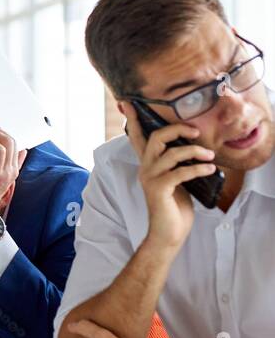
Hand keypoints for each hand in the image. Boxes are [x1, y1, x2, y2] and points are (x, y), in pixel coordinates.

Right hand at [120, 102, 212, 248]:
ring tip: (209, 156)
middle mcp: (145, 169)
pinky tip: (210, 170)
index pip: (137, 138)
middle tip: (195, 131)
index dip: (134, 121)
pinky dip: (198, 169)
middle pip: (155, 138)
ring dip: (194, 151)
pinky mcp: (158, 190)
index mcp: (147, 165)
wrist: (168, 233)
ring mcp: (150, 179)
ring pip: (171, 153)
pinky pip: (180, 172)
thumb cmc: (174, 207)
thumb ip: (176, 164)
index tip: (128, 103)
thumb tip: (194, 148)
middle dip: (177, 129)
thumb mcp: (176, 180)